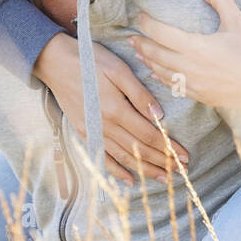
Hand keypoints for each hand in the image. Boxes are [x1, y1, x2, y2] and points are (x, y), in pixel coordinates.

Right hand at [32, 33, 189, 185]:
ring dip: (144, 169)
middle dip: (162, 162)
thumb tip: (158, 116)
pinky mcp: (83, 132)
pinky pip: (102, 157)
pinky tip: (129, 180)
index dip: (169, 148)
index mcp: (116, 109)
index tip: (184, 156)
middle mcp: (104, 125)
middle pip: (139, 149)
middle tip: (181, 171)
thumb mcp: (118, 69)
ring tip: (163, 178)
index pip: (149, 135)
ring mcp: (92, 131)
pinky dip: (115, 171)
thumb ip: (139, 93)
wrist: (55, 62)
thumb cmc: (89, 60)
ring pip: (124, 156)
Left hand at [132, 0, 240, 110]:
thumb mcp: (239, 22)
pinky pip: (173, 86)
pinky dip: (160, 78)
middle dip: (142, 44)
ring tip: (138, 52)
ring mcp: (192, 83)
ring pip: (161, 71)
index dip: (147, 24)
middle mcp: (189, 67)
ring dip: (148, 61)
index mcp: (196, 47)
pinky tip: (155, 74)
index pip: (161, 33)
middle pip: (156, 54)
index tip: (140, 17)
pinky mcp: (198, 95)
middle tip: (131, 36)